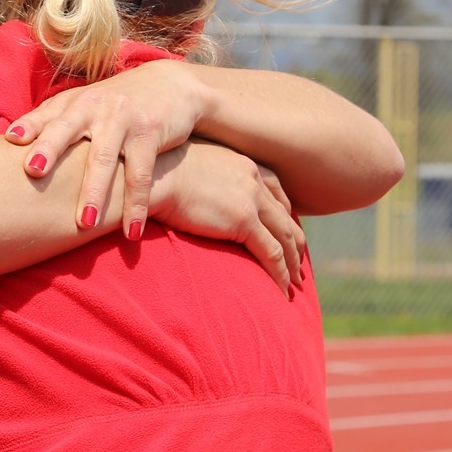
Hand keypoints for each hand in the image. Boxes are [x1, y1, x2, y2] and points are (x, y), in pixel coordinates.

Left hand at [6, 61, 201, 237]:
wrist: (170, 85)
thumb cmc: (116, 103)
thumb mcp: (86, 104)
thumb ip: (54, 120)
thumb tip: (11, 142)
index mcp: (74, 102)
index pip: (47, 115)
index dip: (29, 125)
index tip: (11, 139)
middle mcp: (94, 106)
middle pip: (68, 129)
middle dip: (50, 149)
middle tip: (33, 171)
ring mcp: (123, 119)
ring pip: (105, 159)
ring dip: (95, 192)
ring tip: (85, 224)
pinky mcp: (150, 133)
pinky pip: (141, 174)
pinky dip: (137, 205)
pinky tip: (132, 232)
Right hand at [147, 143, 303, 295]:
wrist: (152, 174)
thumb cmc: (156, 173)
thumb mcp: (188, 168)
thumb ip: (202, 181)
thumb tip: (192, 194)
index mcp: (241, 163)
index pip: (275, 190)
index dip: (284, 213)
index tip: (287, 229)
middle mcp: (252, 178)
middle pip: (285, 214)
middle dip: (295, 240)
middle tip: (298, 261)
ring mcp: (250, 199)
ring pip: (284, 236)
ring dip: (292, 262)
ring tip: (295, 283)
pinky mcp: (243, 221)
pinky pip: (271, 252)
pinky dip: (280, 273)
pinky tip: (283, 289)